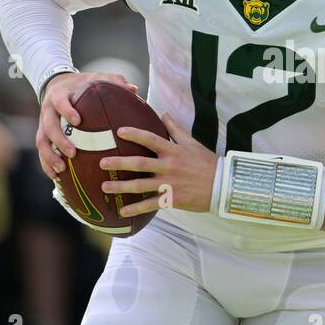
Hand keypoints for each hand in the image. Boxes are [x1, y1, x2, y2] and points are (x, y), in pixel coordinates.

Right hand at [36, 71, 136, 179]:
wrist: (58, 84)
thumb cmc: (82, 84)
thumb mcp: (96, 78)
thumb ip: (113, 80)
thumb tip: (132, 88)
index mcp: (59, 95)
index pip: (60, 102)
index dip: (67, 111)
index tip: (77, 121)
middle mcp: (47, 110)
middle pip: (48, 126)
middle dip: (59, 141)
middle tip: (72, 154)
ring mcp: (43, 123)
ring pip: (41, 141)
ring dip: (49, 156)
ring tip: (62, 170)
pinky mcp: (42, 134)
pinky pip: (41, 151)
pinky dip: (46, 164)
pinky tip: (56, 177)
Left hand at [97, 113, 217, 216]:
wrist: (223, 185)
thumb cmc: (208, 163)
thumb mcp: (192, 143)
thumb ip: (176, 129)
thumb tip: (163, 113)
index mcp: (173, 151)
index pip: (150, 139)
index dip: (134, 134)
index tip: (118, 132)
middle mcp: (169, 166)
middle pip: (139, 163)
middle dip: (119, 163)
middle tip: (101, 163)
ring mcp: (169, 184)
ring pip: (140, 185)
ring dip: (121, 186)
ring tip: (105, 187)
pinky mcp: (172, 199)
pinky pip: (150, 204)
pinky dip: (135, 209)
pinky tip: (122, 212)